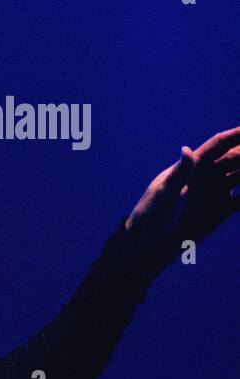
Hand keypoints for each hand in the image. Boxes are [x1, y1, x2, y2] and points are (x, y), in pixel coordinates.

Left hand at [125, 127, 239, 253]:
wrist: (149, 245)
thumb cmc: (149, 217)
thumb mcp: (163, 194)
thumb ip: (179, 173)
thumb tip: (187, 148)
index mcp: (191, 167)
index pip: (219, 145)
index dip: (237, 134)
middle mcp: (206, 176)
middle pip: (236, 157)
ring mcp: (215, 192)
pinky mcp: (221, 209)